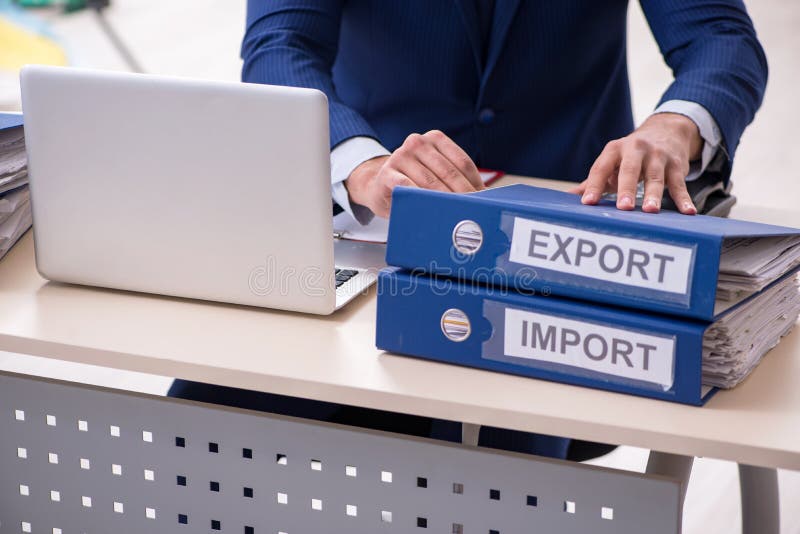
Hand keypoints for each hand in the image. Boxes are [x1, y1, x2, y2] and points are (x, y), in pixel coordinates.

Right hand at [344, 130, 482, 217]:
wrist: (379, 185)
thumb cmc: (412, 181)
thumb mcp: (434, 173)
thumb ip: (455, 178)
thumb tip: (483, 196)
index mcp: (434, 139)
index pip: (462, 162)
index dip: (475, 183)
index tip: (484, 201)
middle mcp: (417, 143)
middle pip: (449, 172)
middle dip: (463, 194)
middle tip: (474, 211)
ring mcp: (400, 156)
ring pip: (430, 181)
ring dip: (445, 200)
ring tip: (457, 214)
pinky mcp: (387, 173)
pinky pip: (408, 188)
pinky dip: (421, 199)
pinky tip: (430, 209)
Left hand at [570, 113, 703, 214]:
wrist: (666, 130)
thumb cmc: (631, 155)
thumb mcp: (612, 162)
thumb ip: (593, 180)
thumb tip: (567, 197)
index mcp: (614, 150)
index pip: (601, 168)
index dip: (594, 185)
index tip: (588, 203)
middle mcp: (636, 149)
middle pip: (630, 170)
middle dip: (626, 188)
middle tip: (623, 208)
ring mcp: (658, 156)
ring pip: (656, 177)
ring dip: (654, 194)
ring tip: (650, 211)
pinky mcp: (676, 164)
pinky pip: (680, 183)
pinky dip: (683, 198)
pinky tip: (687, 212)